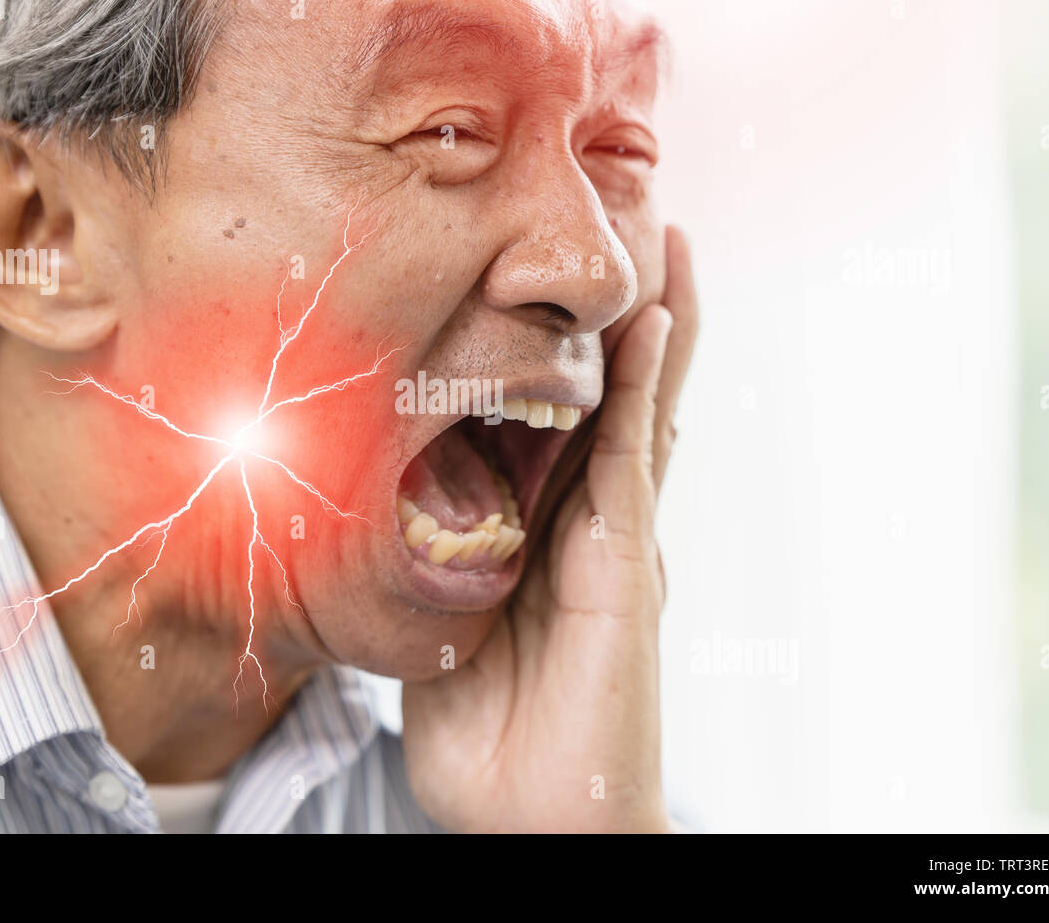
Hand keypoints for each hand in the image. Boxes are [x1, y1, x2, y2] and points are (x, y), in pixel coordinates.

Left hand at [402, 227, 698, 832]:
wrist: (532, 817)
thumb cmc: (487, 735)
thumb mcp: (440, 629)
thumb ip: (430, 569)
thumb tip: (383, 521)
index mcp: (549, 536)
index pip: (570, 425)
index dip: (578, 355)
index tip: (564, 283)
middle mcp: (593, 526)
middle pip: (622, 401)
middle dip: (634, 318)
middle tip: (642, 230)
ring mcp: (616, 543)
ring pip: (642, 412)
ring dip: (657, 327)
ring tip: (666, 246)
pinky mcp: (624, 569)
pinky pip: (633, 462)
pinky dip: (645, 390)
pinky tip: (651, 327)